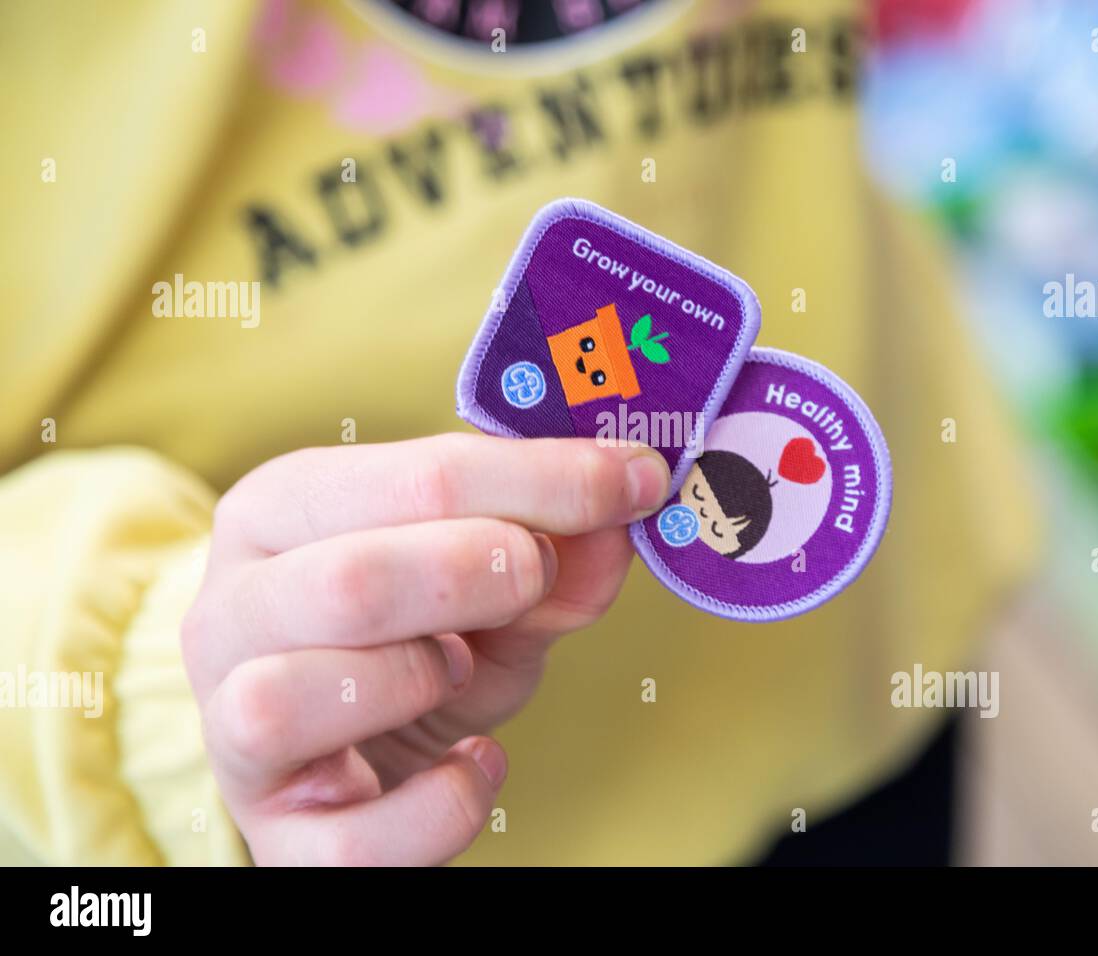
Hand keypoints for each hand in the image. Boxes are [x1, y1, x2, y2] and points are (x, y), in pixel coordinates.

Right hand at [181, 434, 669, 864]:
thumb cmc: (417, 646)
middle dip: (476, 571)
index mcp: (280, 512)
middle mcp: (230, 612)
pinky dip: (443, 804)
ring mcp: (230, 731)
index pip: (415, 476)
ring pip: (290, 702)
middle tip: (537, 576)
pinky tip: (477, 764)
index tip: (635, 481)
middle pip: (348, 583)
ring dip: (415, 678)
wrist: (354, 756)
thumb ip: (557, 550)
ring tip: (457, 670)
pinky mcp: (279, 835)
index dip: (542, 479)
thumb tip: (627, 501)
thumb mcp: (491, 589)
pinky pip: (351, 843)